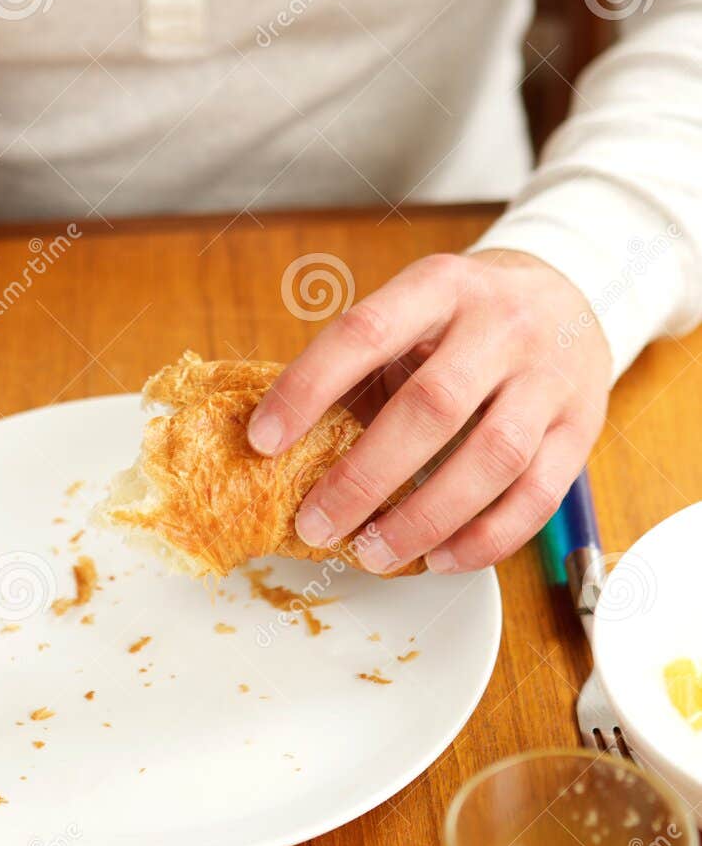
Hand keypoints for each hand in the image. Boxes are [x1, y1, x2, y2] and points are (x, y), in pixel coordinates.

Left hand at [248, 250, 610, 572]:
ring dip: (425, 517)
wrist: (571, 298)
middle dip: (365, 477)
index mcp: (440, 286)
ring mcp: (549, 377)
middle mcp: (501, 325)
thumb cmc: (464, 323)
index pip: (365, 332)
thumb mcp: (413, 316)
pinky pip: (538, 495)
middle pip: (433, 406)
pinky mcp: (582, 427)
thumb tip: (281, 448)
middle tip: (317, 525)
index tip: (263, 441)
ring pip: (492, 457)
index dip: (309, 387)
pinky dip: (486, 538)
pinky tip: (440, 559)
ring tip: (372, 553)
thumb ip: (360, 369)